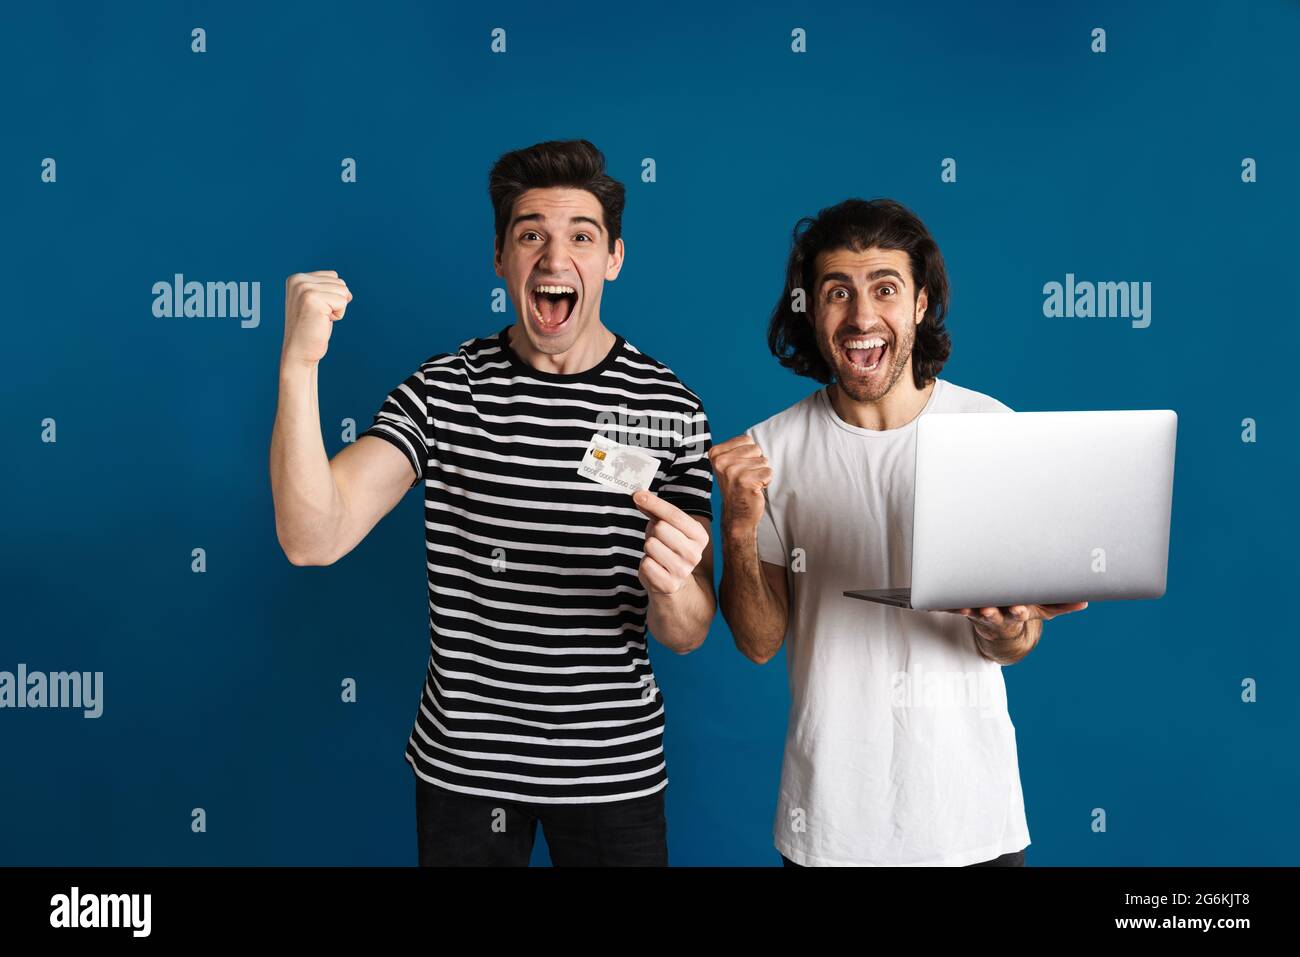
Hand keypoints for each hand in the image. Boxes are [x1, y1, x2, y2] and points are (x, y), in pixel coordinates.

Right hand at [282, 270, 352, 366]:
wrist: (299, 352)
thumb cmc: (311, 329)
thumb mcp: (316, 303)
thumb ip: (326, 289)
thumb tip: (347, 290)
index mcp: (296, 278)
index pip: (333, 276)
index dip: (332, 297)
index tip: (316, 310)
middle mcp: (299, 280)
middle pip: (340, 283)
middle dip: (336, 302)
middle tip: (318, 317)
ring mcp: (305, 288)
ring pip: (343, 291)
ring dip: (337, 309)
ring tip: (320, 319)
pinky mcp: (313, 299)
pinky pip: (343, 302)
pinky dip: (338, 315)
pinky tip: (322, 322)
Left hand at [633, 490, 707, 595]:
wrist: (671, 580)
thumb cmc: (667, 546)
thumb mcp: (665, 525)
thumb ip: (654, 509)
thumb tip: (639, 494)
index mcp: (699, 536)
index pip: (675, 515)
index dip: (655, 503)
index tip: (638, 496)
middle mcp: (695, 554)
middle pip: (661, 528)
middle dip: (653, 532)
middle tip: (658, 540)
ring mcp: (683, 571)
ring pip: (651, 545)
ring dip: (648, 548)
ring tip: (656, 554)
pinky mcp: (669, 584)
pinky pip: (646, 564)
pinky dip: (645, 564)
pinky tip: (655, 567)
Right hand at [708, 435, 772, 536]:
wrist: (736, 515)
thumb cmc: (737, 486)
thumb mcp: (730, 463)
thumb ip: (739, 448)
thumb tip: (754, 437)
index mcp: (716, 453)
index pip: (747, 439)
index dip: (750, 454)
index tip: (741, 468)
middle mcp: (721, 461)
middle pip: (756, 449)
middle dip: (756, 463)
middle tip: (746, 478)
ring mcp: (732, 471)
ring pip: (764, 461)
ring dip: (761, 473)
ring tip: (750, 484)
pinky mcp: (745, 481)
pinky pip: (769, 472)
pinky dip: (766, 481)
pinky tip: (755, 489)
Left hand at [943, 602, 1088, 639]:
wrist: (999, 631)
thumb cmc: (1022, 611)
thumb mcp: (1043, 609)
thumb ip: (1062, 605)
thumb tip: (1085, 601)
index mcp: (1014, 614)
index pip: (1017, 613)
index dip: (1017, 611)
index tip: (1017, 609)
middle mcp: (995, 615)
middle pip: (991, 614)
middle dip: (988, 611)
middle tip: (985, 608)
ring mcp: (976, 612)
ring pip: (967, 610)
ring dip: (960, 608)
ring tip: (955, 604)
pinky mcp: (959, 608)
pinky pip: (947, 606)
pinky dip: (939, 604)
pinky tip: (929, 600)